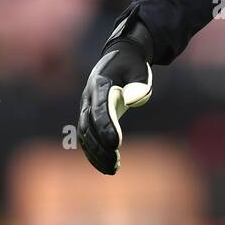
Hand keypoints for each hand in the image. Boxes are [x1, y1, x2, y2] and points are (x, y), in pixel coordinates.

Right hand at [79, 12, 156, 174]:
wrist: (120, 56)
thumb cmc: (132, 64)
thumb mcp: (139, 68)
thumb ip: (138, 83)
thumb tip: (132, 100)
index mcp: (99, 84)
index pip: (100, 109)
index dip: (106, 127)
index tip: (115, 144)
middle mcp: (88, 97)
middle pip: (88, 126)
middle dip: (99, 146)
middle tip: (114, 163)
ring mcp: (86, 107)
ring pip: (85, 135)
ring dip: (95, 153)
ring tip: (111, 169)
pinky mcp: (89, 116)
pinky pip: (87, 137)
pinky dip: (94, 152)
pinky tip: (107, 165)